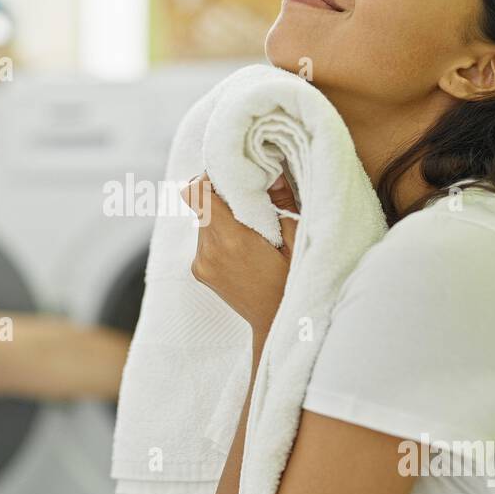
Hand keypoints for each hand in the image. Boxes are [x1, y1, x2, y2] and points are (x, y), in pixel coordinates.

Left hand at [180, 171, 299, 335]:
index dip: (211, 177)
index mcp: (232, 239)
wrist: (276, 324)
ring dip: (221, 215)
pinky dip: (219, 233)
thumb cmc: (294, 282)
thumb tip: (272, 169)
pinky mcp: (199, 271)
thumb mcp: (297, 239)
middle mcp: (209, 251)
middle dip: (221, 195)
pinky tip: (244, 246)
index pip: (198, 192)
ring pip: (202, 220)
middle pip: (200, 203)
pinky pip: (204, 239)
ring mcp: (201, 263)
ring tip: (251, 227)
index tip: (234, 175)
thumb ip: (281, 202)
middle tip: (250, 197)